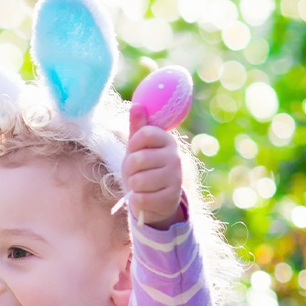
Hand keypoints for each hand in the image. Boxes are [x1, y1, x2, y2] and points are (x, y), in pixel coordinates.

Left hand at [124, 105, 184, 229]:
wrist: (154, 199)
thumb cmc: (142, 169)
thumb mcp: (137, 148)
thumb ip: (137, 128)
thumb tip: (136, 105)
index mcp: (167, 141)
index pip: (145, 133)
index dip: (133, 144)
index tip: (134, 150)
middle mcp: (175, 157)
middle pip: (138, 158)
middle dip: (129, 168)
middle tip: (136, 172)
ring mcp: (175, 178)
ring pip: (139, 180)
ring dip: (133, 185)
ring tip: (141, 185)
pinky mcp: (171, 198)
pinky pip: (141, 198)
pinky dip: (137, 199)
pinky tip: (145, 197)